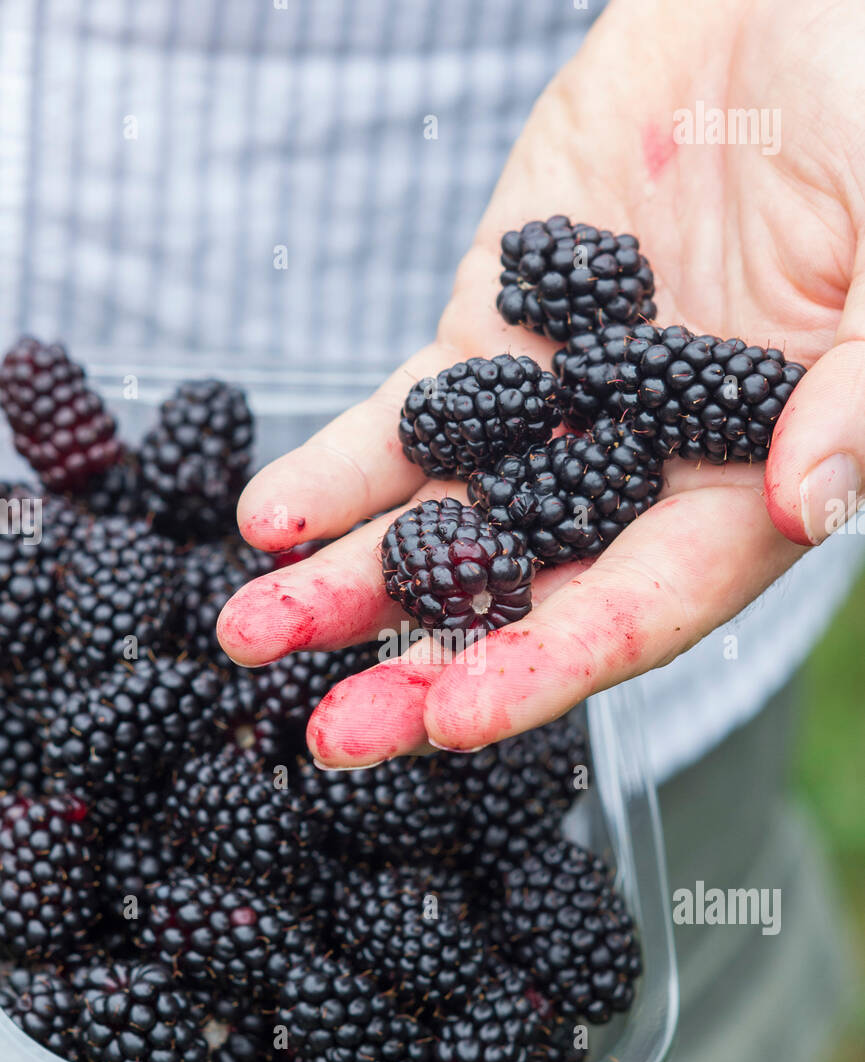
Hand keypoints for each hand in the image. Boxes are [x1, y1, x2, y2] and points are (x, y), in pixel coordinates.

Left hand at [219, 0, 864, 766]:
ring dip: (348, 589)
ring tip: (252, 635)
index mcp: (740, 487)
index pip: (637, 610)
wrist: (777, 7)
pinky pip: (403, 425)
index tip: (453, 719)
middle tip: (329, 734)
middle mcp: (636, 477)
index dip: (547, 667)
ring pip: (442, 527)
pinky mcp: (487, 342)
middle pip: (521, 599)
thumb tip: (806, 498)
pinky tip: (267, 520)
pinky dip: (335, 474)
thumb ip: (863, 384)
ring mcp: (551, 414)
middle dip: (422, 669)